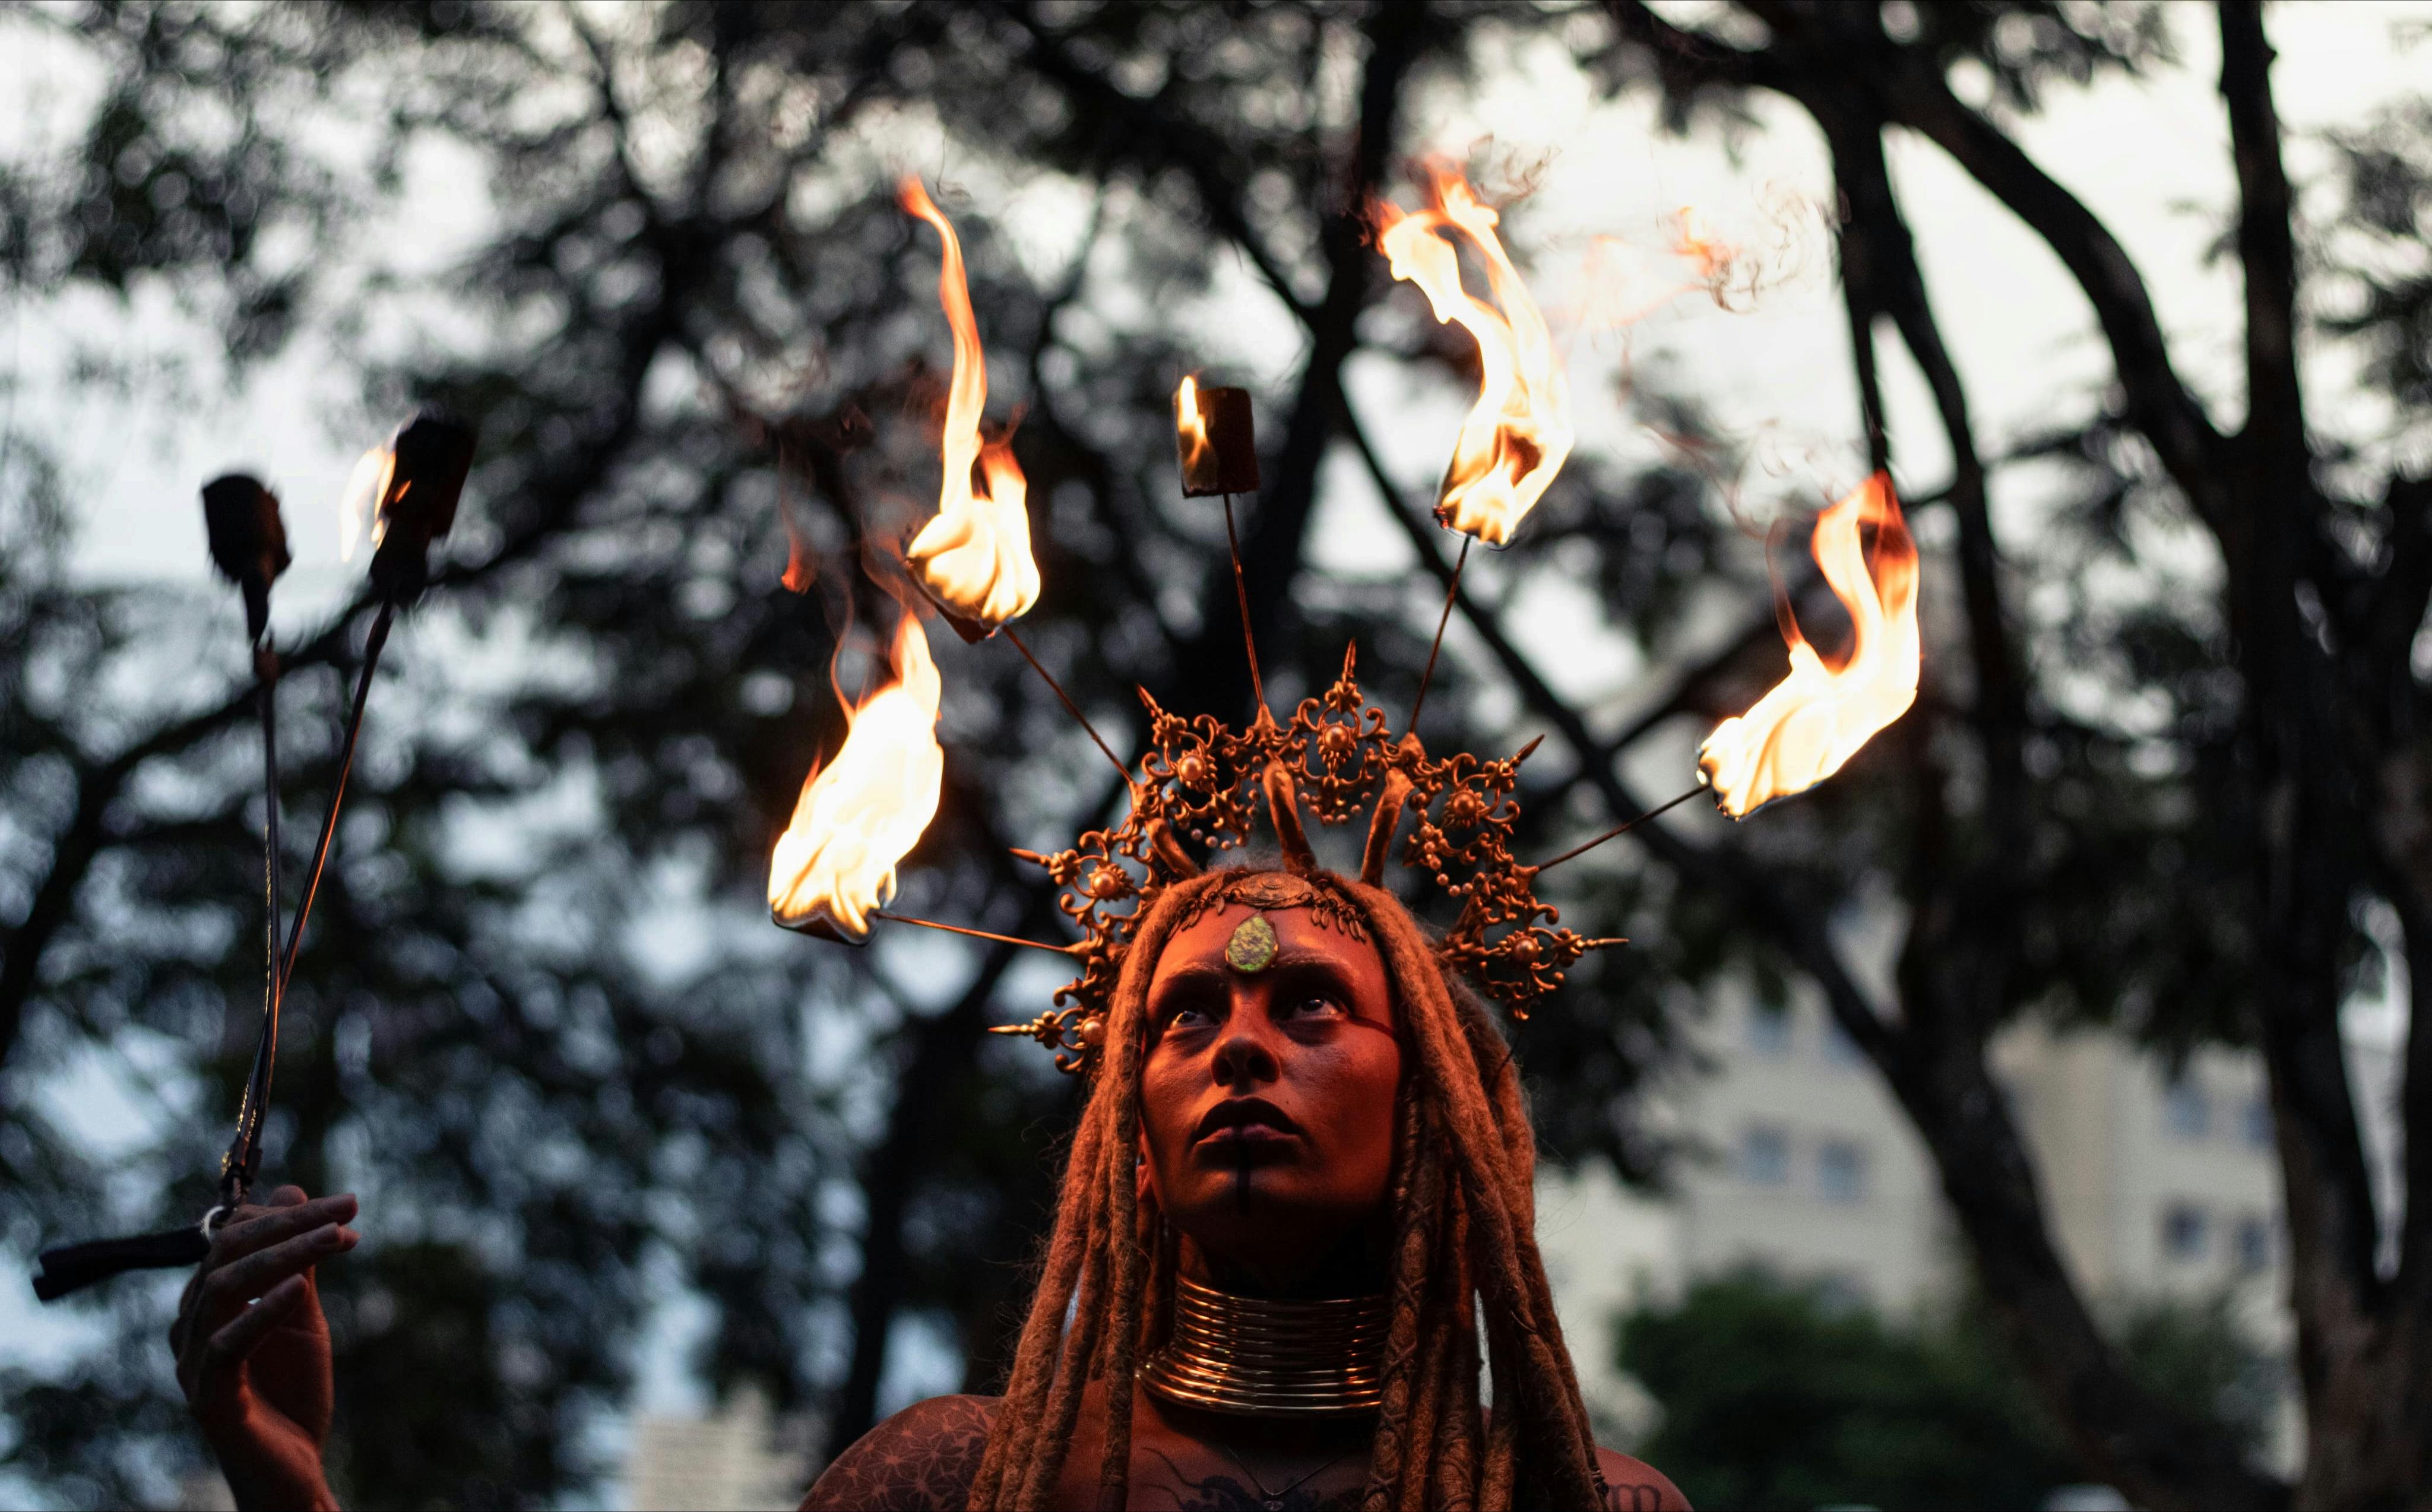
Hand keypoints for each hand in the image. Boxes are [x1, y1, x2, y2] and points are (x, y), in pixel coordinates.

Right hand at [170, 1186, 358, 1511]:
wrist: (294, 1466)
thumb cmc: (292, 1388)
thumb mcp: (303, 1312)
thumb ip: (297, 1259)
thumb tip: (295, 1190)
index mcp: (208, 1300)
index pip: (236, 1234)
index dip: (289, 1213)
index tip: (349, 1205)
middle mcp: (191, 1325)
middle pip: (228, 1251)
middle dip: (291, 1223)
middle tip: (349, 1207)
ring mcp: (193, 1362)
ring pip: (225, 1288)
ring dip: (285, 1256)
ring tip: (337, 1238)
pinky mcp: (209, 1398)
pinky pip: (228, 1346)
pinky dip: (263, 1311)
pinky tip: (299, 1288)